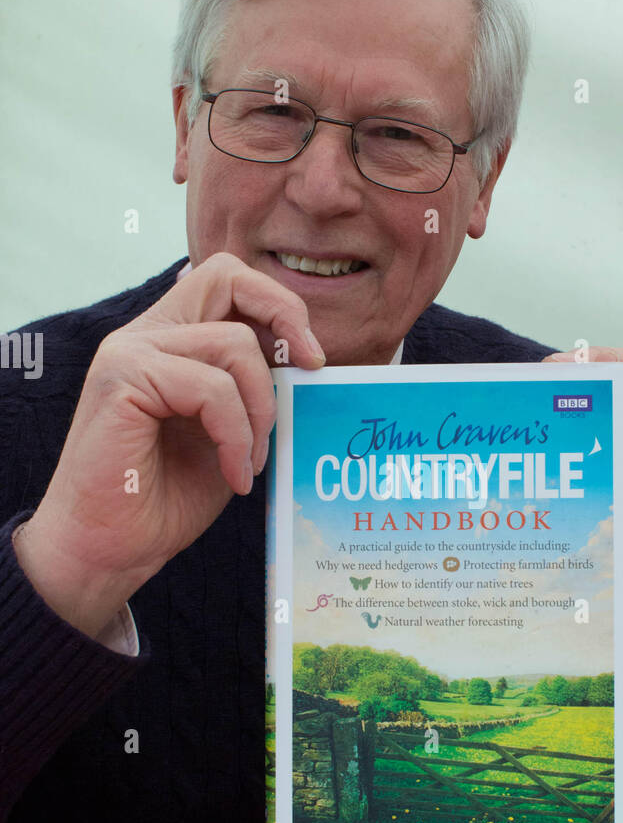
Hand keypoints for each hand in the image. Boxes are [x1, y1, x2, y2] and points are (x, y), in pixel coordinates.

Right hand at [14, 253, 324, 638]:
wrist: (110, 549)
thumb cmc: (165, 498)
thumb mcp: (226, 434)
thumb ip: (252, 392)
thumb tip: (308, 362)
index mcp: (170, 341)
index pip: (229, 283)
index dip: (278, 305)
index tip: (311, 359)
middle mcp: (146, 335)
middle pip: (226, 274)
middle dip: (283, 312)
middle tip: (310, 366)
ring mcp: (130, 351)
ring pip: (234, 344)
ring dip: (261, 410)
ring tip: (250, 462)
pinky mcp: (123, 378)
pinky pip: (212, 389)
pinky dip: (236, 436)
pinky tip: (234, 476)